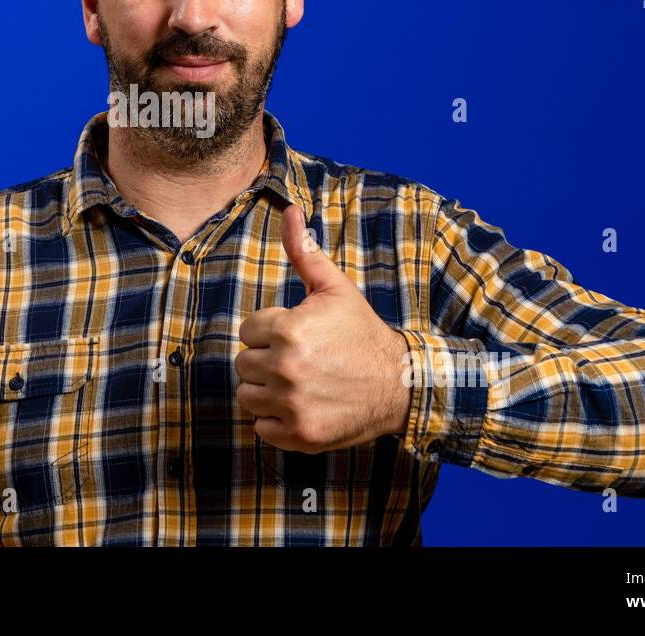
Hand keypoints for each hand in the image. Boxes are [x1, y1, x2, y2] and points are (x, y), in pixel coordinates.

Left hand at [234, 202, 411, 452]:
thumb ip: (303, 252)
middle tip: (300, 360)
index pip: (248, 331)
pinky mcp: (299, 435)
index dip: (270, 332)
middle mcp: (286, 369)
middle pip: (244, 364)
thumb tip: (289, 209)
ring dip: (266, 391)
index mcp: (289, 330)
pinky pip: (261, 428)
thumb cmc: (361, 332)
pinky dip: (276, 421)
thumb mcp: (334, 289)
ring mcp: (292, 405)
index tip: (296, 335)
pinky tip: (302, 405)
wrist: (400, 384)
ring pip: (247, 396)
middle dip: (266, 360)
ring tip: (298, 383)